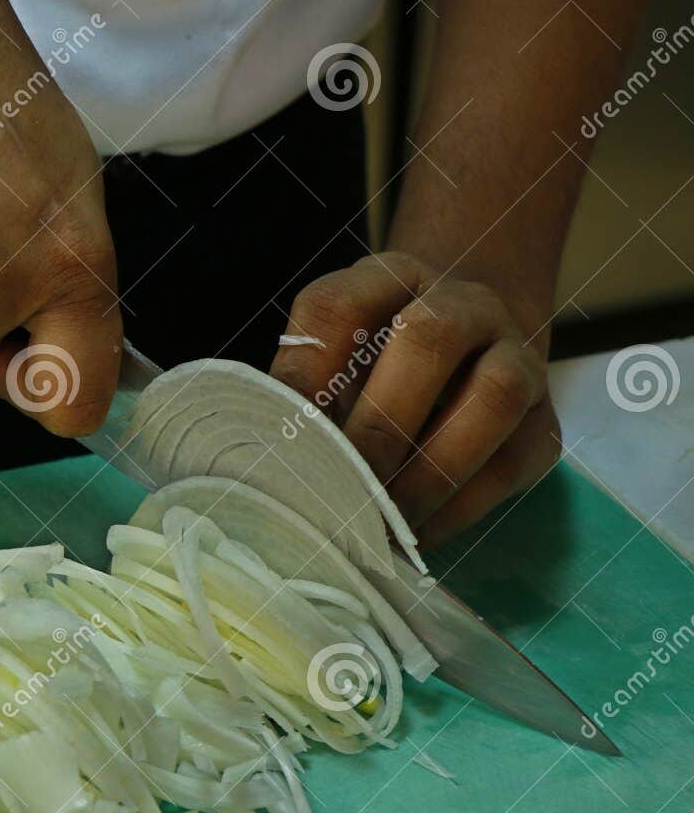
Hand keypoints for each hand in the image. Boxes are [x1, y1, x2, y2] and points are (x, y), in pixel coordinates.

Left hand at [271, 252, 560, 548]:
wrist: (476, 347)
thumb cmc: (379, 361)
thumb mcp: (333, 354)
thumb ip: (302, 389)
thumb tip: (268, 460)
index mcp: (389, 278)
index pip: (336, 308)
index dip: (304, 376)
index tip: (281, 441)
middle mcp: (463, 303)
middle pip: (429, 337)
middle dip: (377, 425)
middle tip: (341, 489)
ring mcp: (517, 355)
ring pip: (495, 395)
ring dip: (430, 470)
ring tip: (383, 521)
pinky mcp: (545, 420)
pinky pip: (511, 461)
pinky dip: (458, 507)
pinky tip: (414, 534)